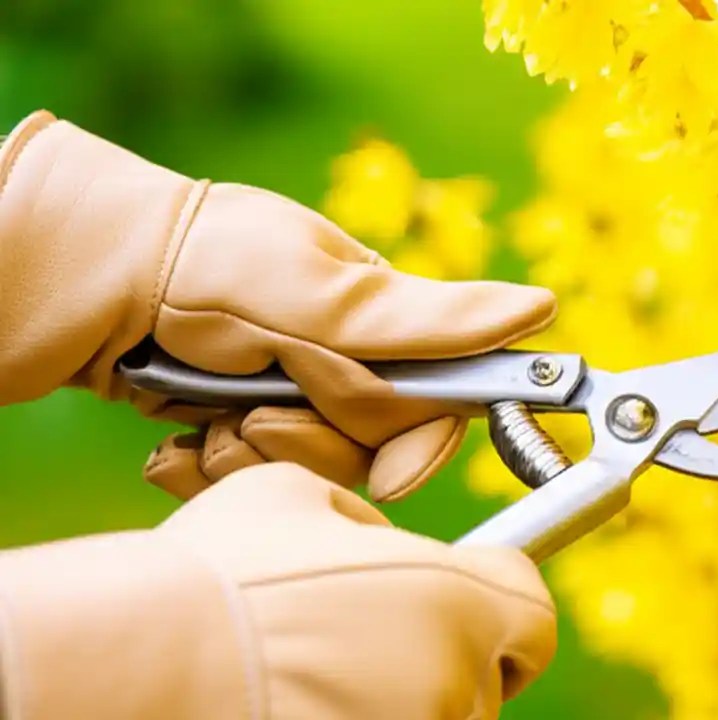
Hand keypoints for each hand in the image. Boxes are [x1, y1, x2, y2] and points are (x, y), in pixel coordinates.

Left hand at [0, 110, 554, 500]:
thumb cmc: (216, 264)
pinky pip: (241, 482)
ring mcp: (283, 399)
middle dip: (305, 442)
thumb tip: (543, 309)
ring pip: (301, 475)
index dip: (413, 446)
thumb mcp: (329, 294)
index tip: (391, 472)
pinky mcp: (230, 426)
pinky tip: (176, 437)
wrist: (94, 280)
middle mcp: (341, 366)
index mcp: (383, 329)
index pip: (435, 409)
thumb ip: (434, 321)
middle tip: (255, 408)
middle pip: (365, 453)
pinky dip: (204, 467)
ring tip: (203, 414)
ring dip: (246, 455)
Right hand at [0, 462, 555, 718]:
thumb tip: (379, 543)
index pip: (534, 617)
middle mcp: (453, 681)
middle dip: (442, 659)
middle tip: (363, 638)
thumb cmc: (220, 574)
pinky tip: (303, 705)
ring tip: (317, 675)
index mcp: (460, 600)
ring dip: (399, 700)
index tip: (476, 609)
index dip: (505, 609)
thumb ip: (366, 519)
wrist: (142, 668)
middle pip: (484, 680)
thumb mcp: (297, 495)